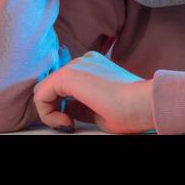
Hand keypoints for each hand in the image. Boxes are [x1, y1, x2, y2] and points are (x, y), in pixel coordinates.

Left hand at [33, 50, 153, 133]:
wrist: (142, 103)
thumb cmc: (130, 109)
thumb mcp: (97, 108)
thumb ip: (78, 105)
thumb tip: (62, 110)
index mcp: (93, 65)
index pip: (62, 84)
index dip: (60, 107)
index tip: (72, 123)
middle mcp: (84, 60)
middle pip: (50, 85)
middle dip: (53, 108)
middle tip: (68, 124)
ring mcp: (77, 65)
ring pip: (43, 90)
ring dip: (50, 111)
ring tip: (68, 124)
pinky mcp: (69, 75)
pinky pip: (41, 95)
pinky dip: (47, 113)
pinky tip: (65, 122)